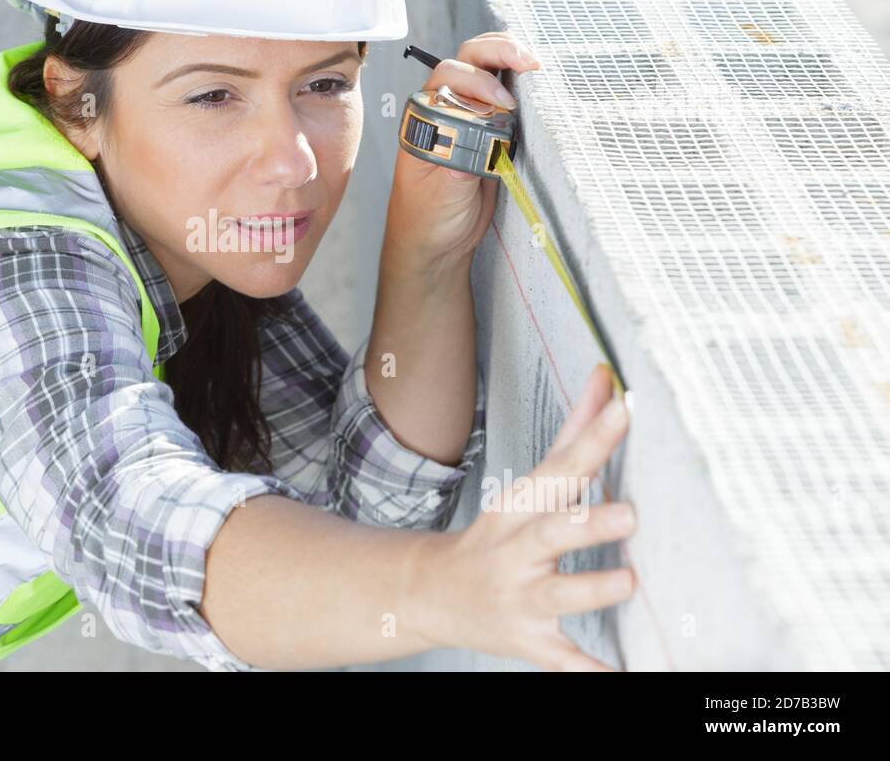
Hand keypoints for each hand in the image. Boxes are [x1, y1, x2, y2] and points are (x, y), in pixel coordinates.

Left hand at [390, 32, 541, 267]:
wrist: (436, 244)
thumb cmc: (426, 219)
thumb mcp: (441, 196)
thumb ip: (459, 166)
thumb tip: (481, 140)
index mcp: (423, 120)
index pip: (448, 78)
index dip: (478, 83)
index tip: (502, 105)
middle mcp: (444, 110)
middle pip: (467, 60)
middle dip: (497, 52)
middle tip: (528, 60)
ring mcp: (468, 116)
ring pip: (485, 68)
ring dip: (510, 56)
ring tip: (535, 62)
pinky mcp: (490, 129)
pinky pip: (503, 93)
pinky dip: (520, 80)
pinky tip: (537, 79)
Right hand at [401, 363, 635, 670]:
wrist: (431, 595)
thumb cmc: (497, 536)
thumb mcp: (528, 487)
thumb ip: (575, 435)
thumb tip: (608, 382)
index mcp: (521, 507)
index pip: (560, 469)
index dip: (592, 441)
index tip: (625, 410)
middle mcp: (518, 551)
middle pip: (550, 532)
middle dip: (586, 523)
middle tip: (627, 512)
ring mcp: (521, 598)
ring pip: (557, 595)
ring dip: (591, 589)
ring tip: (628, 582)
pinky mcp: (530, 642)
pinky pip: (561, 661)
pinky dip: (587, 673)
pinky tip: (620, 678)